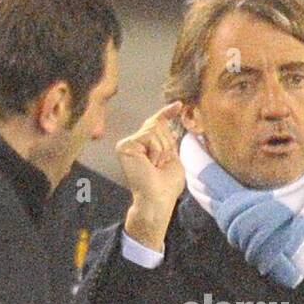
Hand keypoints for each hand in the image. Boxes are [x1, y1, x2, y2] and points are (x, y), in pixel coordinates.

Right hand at [119, 101, 185, 251]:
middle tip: (162, 164)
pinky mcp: (125, 146)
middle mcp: (133, 143)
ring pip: (154, 130)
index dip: (167, 113)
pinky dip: (156, 151)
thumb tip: (171, 123)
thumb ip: (169, 140)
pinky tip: (150, 165)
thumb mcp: (172, 157)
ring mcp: (127, 144)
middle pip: (157, 125)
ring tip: (156, 166)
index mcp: (143, 146)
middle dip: (167, 144)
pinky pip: (149, 137)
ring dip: (162, 150)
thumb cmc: (166, 185)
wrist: (157, 199)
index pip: (155, 124)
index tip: (179, 104)